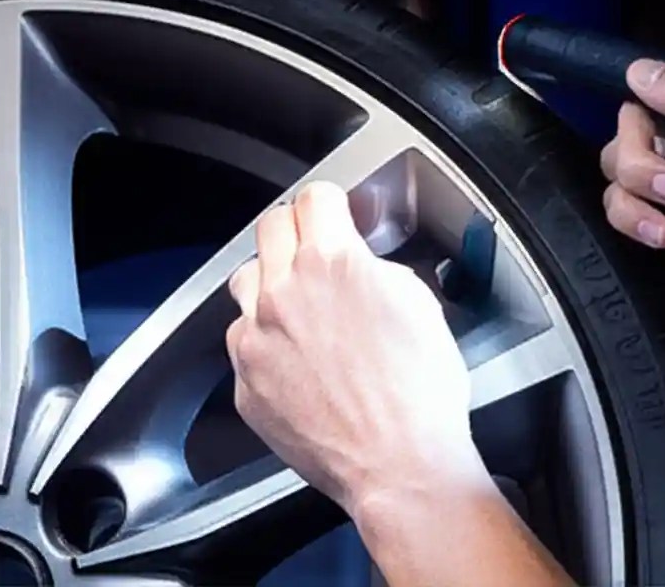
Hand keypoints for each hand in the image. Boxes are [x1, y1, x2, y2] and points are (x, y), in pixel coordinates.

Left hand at [225, 181, 489, 514]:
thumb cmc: (420, 398)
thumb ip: (378, 269)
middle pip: (271, 227)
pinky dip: (265, 342)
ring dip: (271, 284)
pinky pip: (243, 340)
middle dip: (296, 232)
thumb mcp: (420, 306)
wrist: (400, 467)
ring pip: (245, 280)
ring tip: (301, 309)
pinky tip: (297, 362)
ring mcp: (257, 338)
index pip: (315, 197)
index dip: (331, 204)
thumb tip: (361, 263)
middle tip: (315, 251)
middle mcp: (285, 293)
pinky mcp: (244, 380)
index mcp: (333, 264)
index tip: (335, 214)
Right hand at [600, 60, 664, 362]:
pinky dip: (631, 224)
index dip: (643, 117)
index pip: (656, 93)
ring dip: (634, 201)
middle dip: (639, 166)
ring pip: (616, 173)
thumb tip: (641, 69)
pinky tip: (662, 242)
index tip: (653, 141)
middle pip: (627, 134)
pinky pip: (617, 207)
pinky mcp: (658, 222)